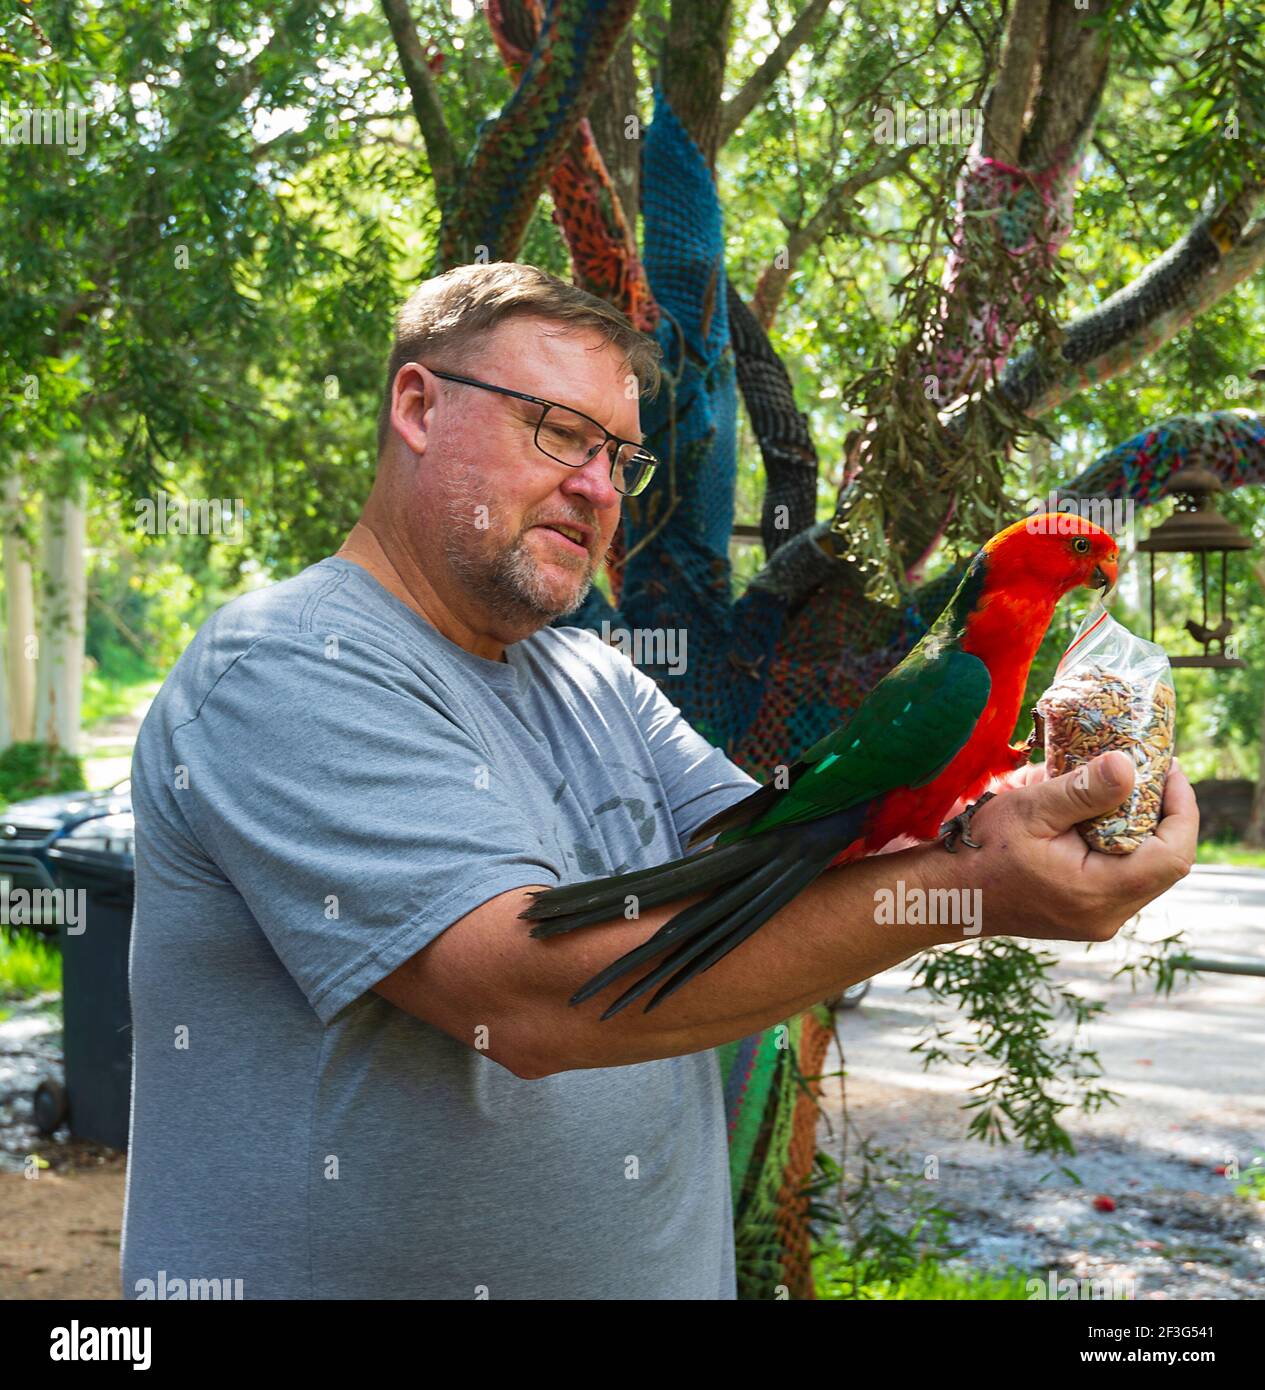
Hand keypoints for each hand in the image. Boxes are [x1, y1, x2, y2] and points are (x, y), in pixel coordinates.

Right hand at [965, 751, 1197, 943]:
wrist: (946, 893)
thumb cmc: (981, 850)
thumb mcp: (1030, 810)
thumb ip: (1082, 791)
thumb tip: (1128, 766)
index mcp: (1098, 894)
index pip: (1173, 856)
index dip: (1182, 809)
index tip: (1170, 770)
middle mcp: (1107, 916)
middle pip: (1165, 865)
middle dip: (1165, 815)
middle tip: (1151, 772)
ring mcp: (1097, 920)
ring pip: (1146, 872)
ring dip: (1144, 829)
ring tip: (1126, 789)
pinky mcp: (1085, 914)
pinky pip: (1123, 878)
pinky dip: (1121, 844)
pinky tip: (1100, 817)